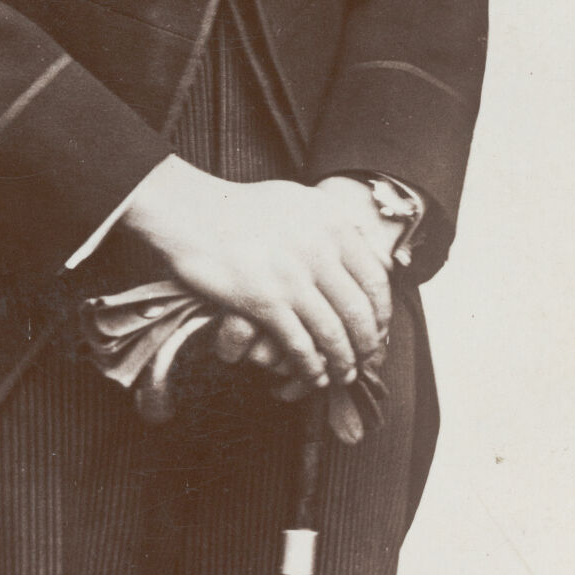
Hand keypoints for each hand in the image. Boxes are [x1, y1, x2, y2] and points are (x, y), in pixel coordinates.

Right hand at [211, 177, 402, 393]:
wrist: (193, 213)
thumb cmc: (242, 208)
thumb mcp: (298, 201)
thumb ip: (333, 225)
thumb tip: (368, 247)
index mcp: (332, 223)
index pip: (375, 278)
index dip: (381, 311)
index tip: (379, 328)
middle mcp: (319, 249)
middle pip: (358, 310)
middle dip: (366, 343)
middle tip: (366, 359)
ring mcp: (292, 276)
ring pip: (333, 333)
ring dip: (342, 361)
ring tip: (344, 374)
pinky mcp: (265, 301)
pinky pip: (300, 344)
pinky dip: (311, 366)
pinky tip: (313, 374)